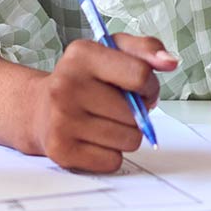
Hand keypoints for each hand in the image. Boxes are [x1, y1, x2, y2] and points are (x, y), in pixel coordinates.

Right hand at [20, 34, 177, 172]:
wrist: (40, 109)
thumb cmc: (85, 79)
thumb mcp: (113, 51)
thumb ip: (146, 49)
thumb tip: (170, 62)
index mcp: (82, 54)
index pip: (141, 75)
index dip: (150, 87)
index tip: (142, 89)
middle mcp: (66, 85)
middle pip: (136, 114)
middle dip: (136, 114)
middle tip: (117, 107)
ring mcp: (61, 120)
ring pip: (128, 140)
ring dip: (125, 135)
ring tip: (105, 122)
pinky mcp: (61, 151)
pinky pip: (113, 161)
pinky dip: (110, 154)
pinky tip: (93, 139)